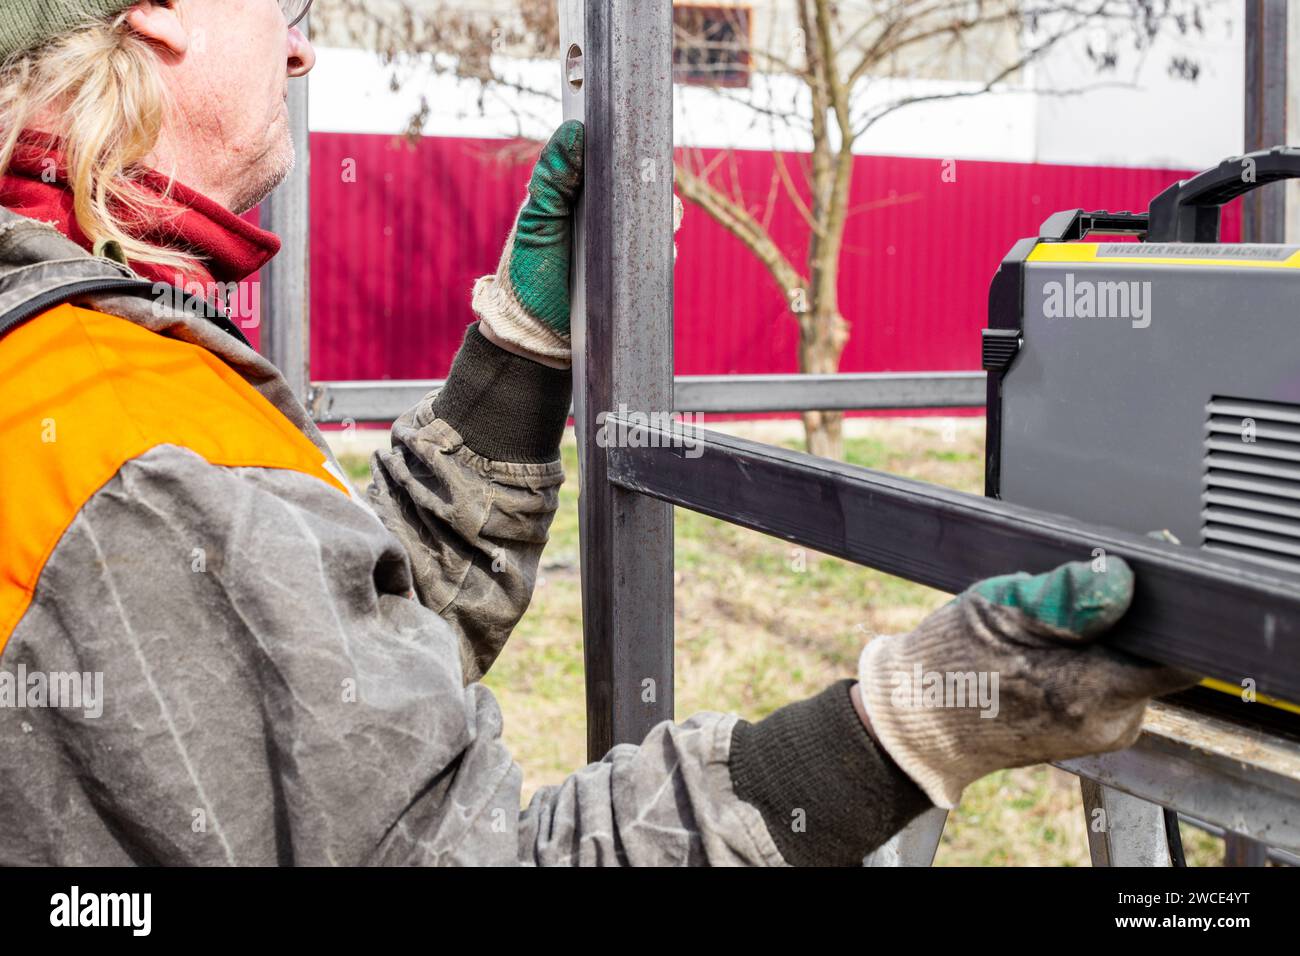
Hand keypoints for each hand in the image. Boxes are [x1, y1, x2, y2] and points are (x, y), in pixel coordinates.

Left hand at [473, 122, 684, 368]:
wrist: (532, 334)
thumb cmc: (528, 275)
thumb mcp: (536, 220)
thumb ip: (553, 178)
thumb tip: (574, 130)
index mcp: (585, 197)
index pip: (617, 165)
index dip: (631, 152)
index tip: (638, 142)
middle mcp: (610, 220)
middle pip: (647, 191)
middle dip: (653, 185)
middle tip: (648, 182)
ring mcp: (626, 249)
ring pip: (660, 224)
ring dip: (661, 219)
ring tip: (650, 218)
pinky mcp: (637, 278)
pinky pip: (660, 260)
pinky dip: (662, 253)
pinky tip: (656, 249)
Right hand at [857, 558, 1196, 807]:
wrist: (917, 724)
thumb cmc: (947, 669)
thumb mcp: (998, 611)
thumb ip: (1067, 596)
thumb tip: (1122, 577)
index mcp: (1092, 692)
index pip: (1178, 652)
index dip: (1166, 613)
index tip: (1136, 586)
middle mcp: (1109, 721)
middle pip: (1149, 651)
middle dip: (1114, 622)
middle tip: (1057, 610)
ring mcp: (1103, 733)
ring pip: (1128, 665)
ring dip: (1096, 643)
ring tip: (1039, 638)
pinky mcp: (1092, 735)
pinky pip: (1109, 685)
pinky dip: (1085, 665)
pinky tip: (1041, 661)